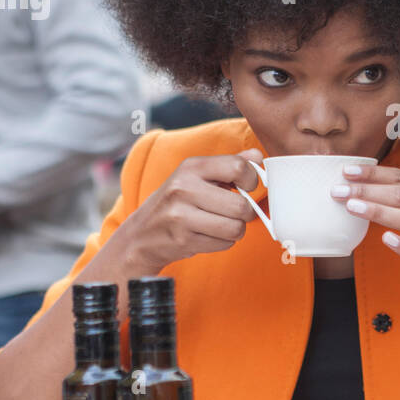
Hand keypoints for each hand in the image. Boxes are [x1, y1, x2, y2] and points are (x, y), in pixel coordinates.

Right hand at [113, 149, 261, 273]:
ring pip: (235, 228)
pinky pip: (225, 244)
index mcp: (191, 167)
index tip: (246, 188)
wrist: (142, 234)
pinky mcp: (183, 240)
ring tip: (221, 225)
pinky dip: (222, 242)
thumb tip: (258, 155)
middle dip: (245, 213)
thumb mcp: (197, 176)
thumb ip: (229, 165)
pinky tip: (208, 235)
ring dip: (235, 230)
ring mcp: (181, 216)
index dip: (251, 181)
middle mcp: (183, 188)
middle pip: (241, 206)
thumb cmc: (177, 202)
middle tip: (235, 213)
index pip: (238, 167)